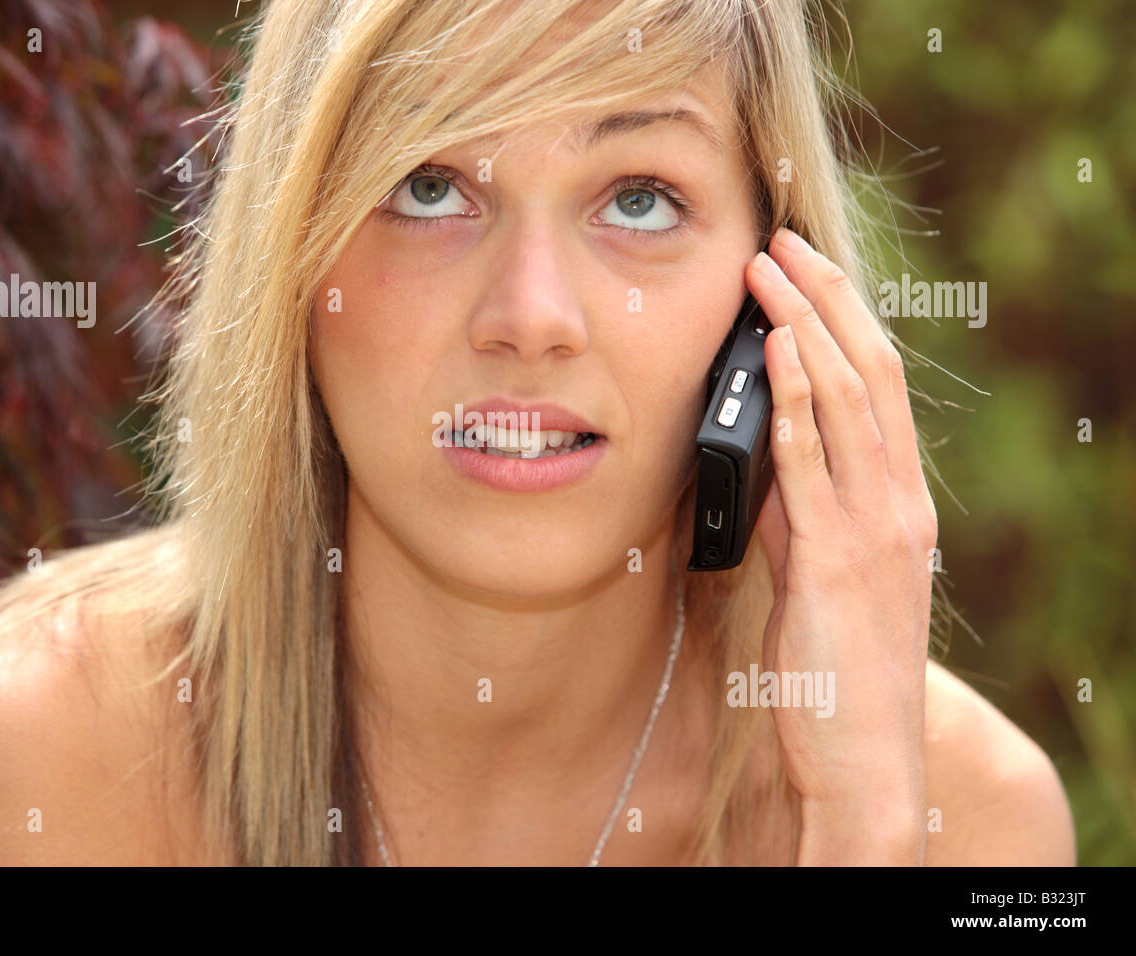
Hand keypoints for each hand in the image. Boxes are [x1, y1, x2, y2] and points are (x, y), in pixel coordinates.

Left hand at [745, 227, 937, 863]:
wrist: (860, 752)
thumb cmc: (835, 667)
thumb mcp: (816, 572)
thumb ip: (796, 512)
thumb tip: (759, 460)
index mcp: (897, 502)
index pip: (877, 386)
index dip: (841, 319)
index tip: (801, 269)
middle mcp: (898, 502)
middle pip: (870, 370)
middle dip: (824, 297)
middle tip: (781, 239)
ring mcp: (874, 526)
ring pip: (848, 399)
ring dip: (805, 325)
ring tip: (769, 269)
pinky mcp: (836, 558)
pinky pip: (816, 460)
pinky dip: (797, 398)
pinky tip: (776, 351)